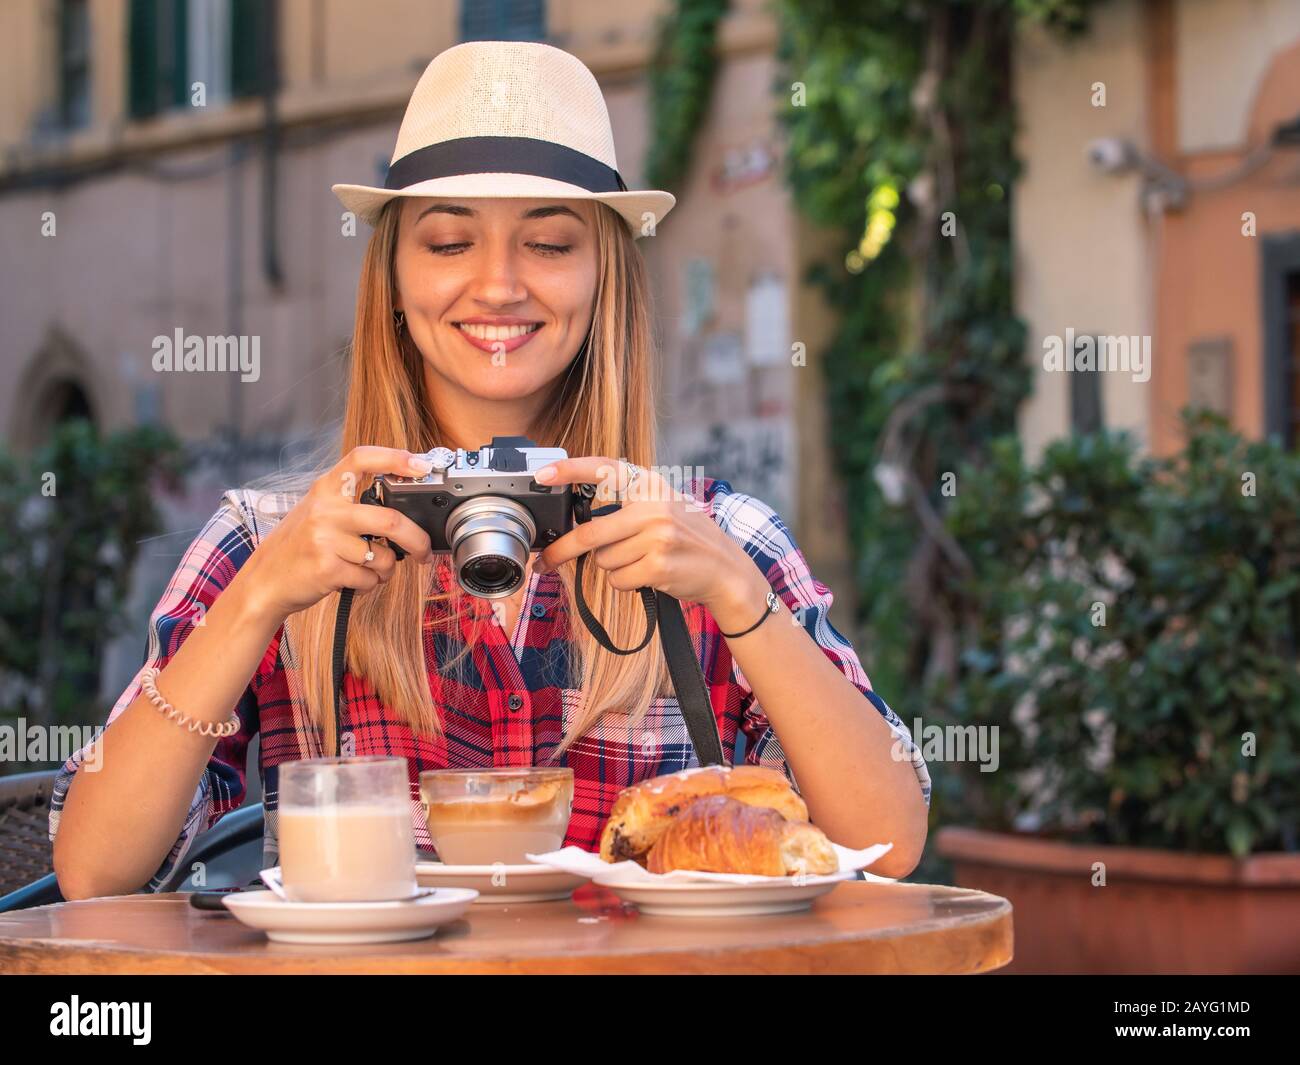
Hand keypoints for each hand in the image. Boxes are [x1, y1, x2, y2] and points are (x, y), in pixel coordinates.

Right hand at [237, 446, 435, 623]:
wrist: (264, 580)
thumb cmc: (299, 546)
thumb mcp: (318, 511)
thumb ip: (352, 503)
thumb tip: (405, 507)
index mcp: (325, 488)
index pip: (362, 458)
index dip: (395, 458)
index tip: (421, 466)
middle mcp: (325, 509)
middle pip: (392, 520)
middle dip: (418, 540)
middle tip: (425, 551)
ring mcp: (325, 539)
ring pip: (384, 557)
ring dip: (386, 570)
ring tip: (370, 570)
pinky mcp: (326, 568)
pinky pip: (369, 578)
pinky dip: (369, 584)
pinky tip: (352, 580)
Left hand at [533, 457, 762, 616]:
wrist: (726, 569)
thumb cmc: (688, 539)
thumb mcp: (664, 508)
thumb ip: (628, 507)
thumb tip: (578, 525)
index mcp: (651, 486)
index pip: (605, 469)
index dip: (571, 469)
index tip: (543, 474)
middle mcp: (654, 507)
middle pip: (590, 533)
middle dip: (563, 551)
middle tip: (545, 560)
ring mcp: (658, 536)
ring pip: (604, 560)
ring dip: (613, 567)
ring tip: (640, 561)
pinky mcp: (659, 565)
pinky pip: (618, 579)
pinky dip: (626, 582)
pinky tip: (648, 575)